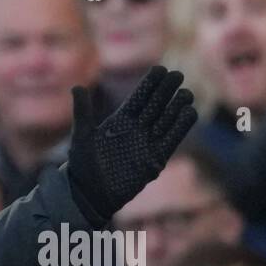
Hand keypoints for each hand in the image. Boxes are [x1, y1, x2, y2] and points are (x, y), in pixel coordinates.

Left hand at [66, 66, 196, 220]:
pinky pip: (172, 140)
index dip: (150, 84)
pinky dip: (181, 127)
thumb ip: (83, 113)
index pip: (139, 97)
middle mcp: (137, 129)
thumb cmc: (82, 166)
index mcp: (120, 121)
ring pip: (167, 119)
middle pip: (156, 105)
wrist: (89, 196)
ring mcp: (148, 143)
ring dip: (176, 106)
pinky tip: (189, 112)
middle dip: (166, 90)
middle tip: (177, 76)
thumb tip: (76, 86)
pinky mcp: (156, 159)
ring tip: (185, 93)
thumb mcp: (82, 138)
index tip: (160, 69)